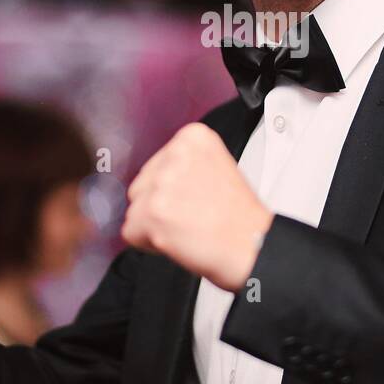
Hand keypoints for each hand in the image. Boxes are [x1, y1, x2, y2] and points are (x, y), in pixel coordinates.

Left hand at [122, 123, 272, 291]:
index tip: (197, 197)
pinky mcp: (151, 212)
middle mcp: (175, 154)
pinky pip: (129, 232)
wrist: (253, 246)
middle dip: (160, 206)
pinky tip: (179, 240)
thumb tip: (152, 180)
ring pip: (135, 208)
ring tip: (188, 227)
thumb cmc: (240, 218)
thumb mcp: (216, 168)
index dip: (174, 189)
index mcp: (192, 137)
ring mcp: (162, 183)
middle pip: (142, 185)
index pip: (157, 164)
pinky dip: (148, 244)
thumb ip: (182, 166)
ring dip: (155, 224)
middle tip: (193, 216)